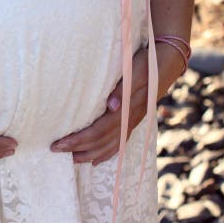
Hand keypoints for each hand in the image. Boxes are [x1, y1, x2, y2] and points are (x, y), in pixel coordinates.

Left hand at [49, 42, 185, 164]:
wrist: (167, 63)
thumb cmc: (146, 64)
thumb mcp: (134, 71)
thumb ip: (122, 89)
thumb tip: (111, 106)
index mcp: (127, 109)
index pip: (97, 131)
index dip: (78, 140)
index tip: (59, 144)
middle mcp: (130, 119)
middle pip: (101, 142)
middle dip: (78, 148)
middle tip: (56, 150)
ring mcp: (133, 121)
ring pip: (111, 146)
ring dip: (91, 154)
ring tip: (73, 159)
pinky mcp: (134, 120)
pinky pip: (120, 142)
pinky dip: (108, 153)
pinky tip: (97, 159)